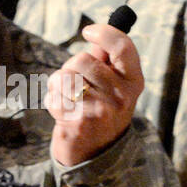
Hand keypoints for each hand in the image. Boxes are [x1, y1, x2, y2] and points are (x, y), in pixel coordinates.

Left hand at [46, 23, 143, 165]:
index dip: (104, 32)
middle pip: (83, 60)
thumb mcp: (113, 87)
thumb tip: (96, 35)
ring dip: (58, 86)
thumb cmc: (100, 112)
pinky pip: (54, 97)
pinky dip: (53, 102)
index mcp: (133, 82)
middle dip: (71, 69)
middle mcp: (121, 96)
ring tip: (68, 99)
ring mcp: (101, 110)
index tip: (88, 31)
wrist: (94, 155)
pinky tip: (63, 113)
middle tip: (76, 86)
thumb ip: (106, 61)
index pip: (122, 47)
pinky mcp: (79, 122)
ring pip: (65, 77)